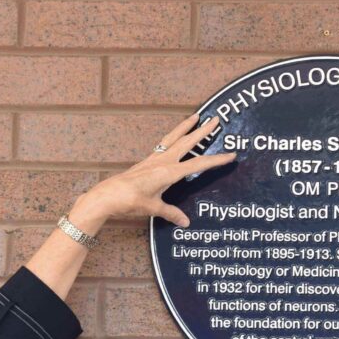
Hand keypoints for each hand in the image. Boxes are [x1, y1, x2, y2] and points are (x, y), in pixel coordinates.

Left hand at [70, 113, 235, 232]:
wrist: (107, 196)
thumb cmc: (130, 201)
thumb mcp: (153, 208)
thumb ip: (171, 213)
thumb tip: (185, 222)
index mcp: (169, 172)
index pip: (198, 164)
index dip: (216, 160)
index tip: (230, 155)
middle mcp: (163, 161)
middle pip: (187, 142)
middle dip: (202, 131)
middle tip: (215, 120)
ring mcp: (154, 159)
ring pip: (174, 138)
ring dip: (186, 127)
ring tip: (196, 116)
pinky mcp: (147, 161)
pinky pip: (164, 145)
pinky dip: (173, 138)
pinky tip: (175, 137)